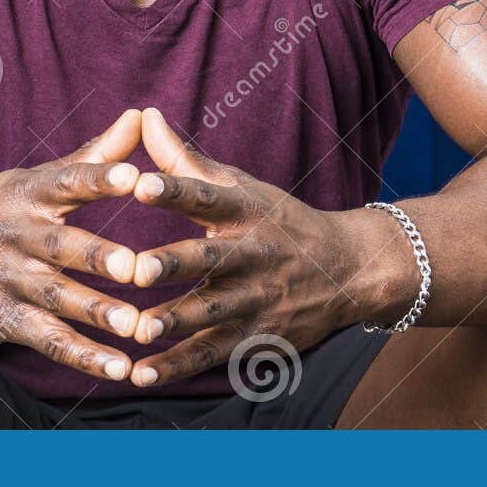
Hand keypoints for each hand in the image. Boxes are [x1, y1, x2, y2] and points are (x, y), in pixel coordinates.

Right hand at [0, 109, 145, 381]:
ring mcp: (6, 281)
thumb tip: (142, 117)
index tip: (133, 177)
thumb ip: (94, 157)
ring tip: (137, 327)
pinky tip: (119, 368)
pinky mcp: (2, 321)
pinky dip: (82, 356)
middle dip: (98, 257)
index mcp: (28, 193)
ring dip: (97, 314)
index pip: (65, 182)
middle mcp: (15, 235)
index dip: (98, 179)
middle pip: (60, 246)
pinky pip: (47, 340)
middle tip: (136, 267)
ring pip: (56, 298)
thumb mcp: (36, 179)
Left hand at [125, 107, 382, 387]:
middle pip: (210, 259)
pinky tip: (142, 372)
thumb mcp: (239, 185)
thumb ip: (183, 157)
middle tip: (137, 269)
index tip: (140, 184)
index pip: (205, 196)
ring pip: (212, 312)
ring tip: (137, 330)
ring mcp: (256, 298)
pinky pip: (213, 352)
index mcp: (243, 210)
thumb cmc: (278, 220)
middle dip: (174, 264)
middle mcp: (251, 253)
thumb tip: (143, 114)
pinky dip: (178, 365)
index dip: (173, 189)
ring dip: (174, 322)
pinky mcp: (256, 336)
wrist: (349, 270)